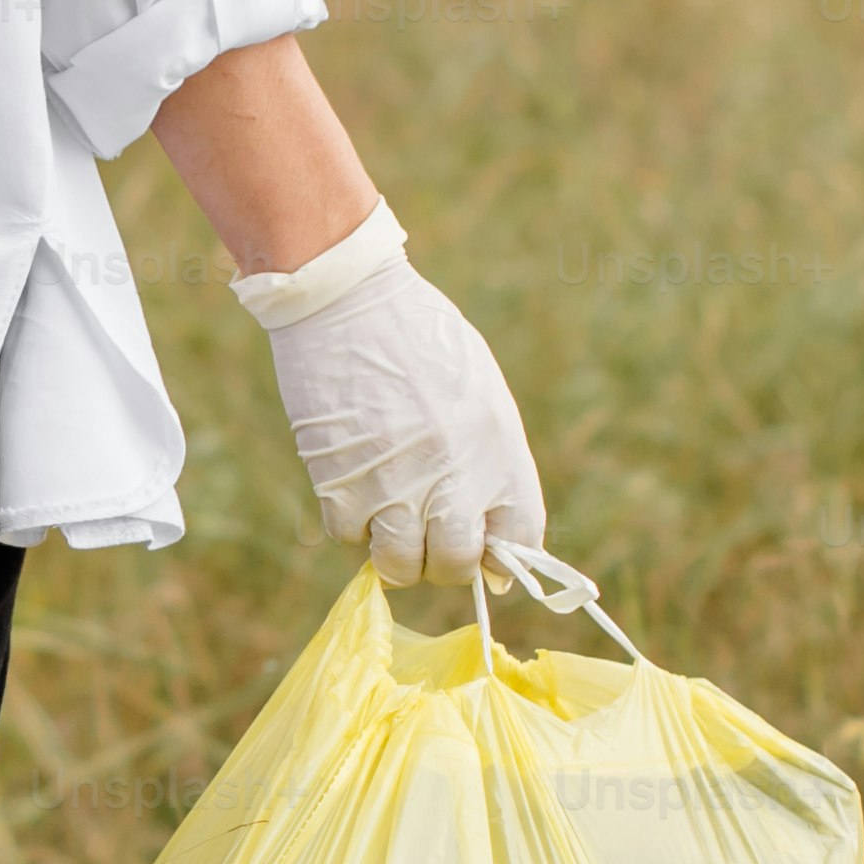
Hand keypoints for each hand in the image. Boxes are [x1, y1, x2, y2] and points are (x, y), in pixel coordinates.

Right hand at [236, 206, 545, 586]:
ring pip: (399, 564)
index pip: (521, 537)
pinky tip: (352, 477)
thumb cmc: (416, 336)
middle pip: (456, 565)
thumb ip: (491, 461)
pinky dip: (350, 519)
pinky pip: (348, 535)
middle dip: (442, 560)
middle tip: (426, 533)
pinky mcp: (342, 485)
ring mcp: (396, 486)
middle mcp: (454, 475)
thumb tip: (492, 536)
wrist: (346, 298)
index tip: (482, 549)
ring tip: (385, 510)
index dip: (500, 555)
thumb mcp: (477, 391)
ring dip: (393, 549)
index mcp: (499, 447)